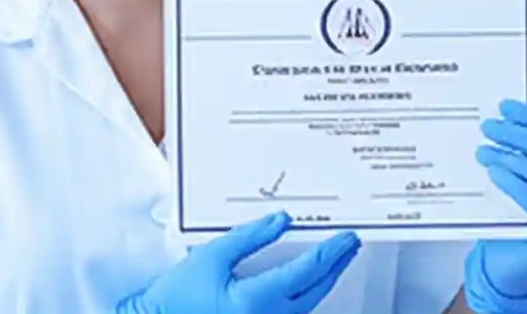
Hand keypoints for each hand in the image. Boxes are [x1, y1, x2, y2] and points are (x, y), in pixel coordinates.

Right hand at [116, 211, 360, 313]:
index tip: (346, 239)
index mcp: (256, 301)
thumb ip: (249, 238)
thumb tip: (280, 222)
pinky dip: (306, 294)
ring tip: (334, 259)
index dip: (330, 253)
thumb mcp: (211, 256)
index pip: (306, 272)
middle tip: (350, 245)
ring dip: (324, 280)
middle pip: (316, 291)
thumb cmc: (177, 297)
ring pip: (309, 305)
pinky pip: (294, 313)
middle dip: (336, 266)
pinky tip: (308, 282)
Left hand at [465, 100, 526, 312]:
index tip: (504, 106)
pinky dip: (514, 183)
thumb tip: (501, 115)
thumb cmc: (515, 212)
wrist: (510, 264)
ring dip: (510, 158)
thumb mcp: (525, 178)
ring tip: (482, 151)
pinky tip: (493, 173)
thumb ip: (525, 152)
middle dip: (519, 134)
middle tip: (487, 127)